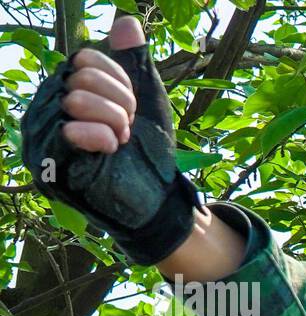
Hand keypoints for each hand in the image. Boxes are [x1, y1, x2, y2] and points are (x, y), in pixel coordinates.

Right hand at [20, 16, 201, 265]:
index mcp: (66, 89)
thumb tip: (126, 21)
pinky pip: (69, 131)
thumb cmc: (148, 152)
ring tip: (118, 142)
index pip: (86, 59)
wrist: (157, 198)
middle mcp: (48, 107)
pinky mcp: (48, 163)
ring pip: (76, 100)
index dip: (119, 82)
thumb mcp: (146, 100)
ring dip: (113, 123)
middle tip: (126, 130)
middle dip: (119, 104)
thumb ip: (134, 62)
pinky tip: (111, 148)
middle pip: (81, 76)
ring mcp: (43, 134)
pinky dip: (100, 136)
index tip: (131, 109)